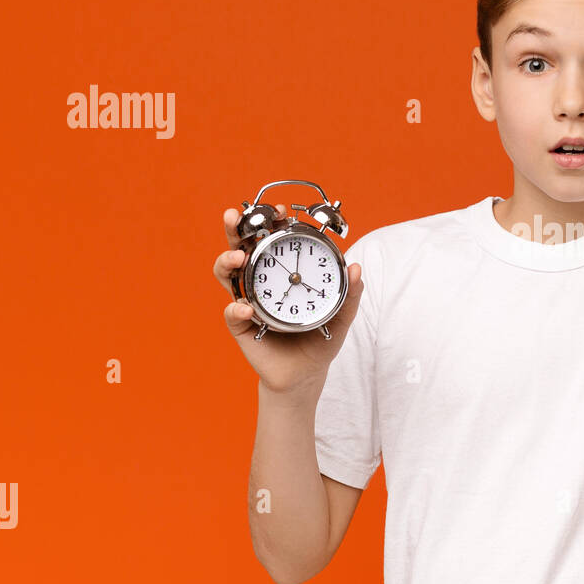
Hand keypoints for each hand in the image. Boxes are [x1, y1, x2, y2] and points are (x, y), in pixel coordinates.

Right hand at [213, 204, 364, 397]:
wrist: (307, 374)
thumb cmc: (321, 339)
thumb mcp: (341, 316)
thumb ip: (350, 294)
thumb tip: (356, 267)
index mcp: (282, 272)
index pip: (272, 240)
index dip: (270, 222)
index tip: (278, 210)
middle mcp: (259, 281)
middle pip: (240, 248)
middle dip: (234, 228)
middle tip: (234, 215)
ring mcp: (246, 301)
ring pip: (226, 274)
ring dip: (226, 261)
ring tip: (236, 257)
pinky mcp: (240, 326)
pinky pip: (232, 314)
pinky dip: (236, 309)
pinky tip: (246, 309)